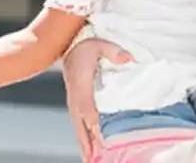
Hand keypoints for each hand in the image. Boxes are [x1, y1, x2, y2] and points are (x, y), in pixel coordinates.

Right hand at [63, 38, 131, 160]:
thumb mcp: (99, 44)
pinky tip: (88, 147)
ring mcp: (73, 101)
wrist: (68, 45)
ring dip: (83, 143)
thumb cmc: (85, 46)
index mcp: (80, 84)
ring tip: (90, 160)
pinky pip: (77, 123)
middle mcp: (75, 96)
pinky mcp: (75, 103)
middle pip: (80, 124)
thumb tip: (127, 59)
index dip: (94, 124)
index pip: (87, 108)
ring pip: (77, 126)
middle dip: (88, 142)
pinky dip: (82, 137)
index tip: (102, 139)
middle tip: (94, 159)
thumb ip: (113, 51)